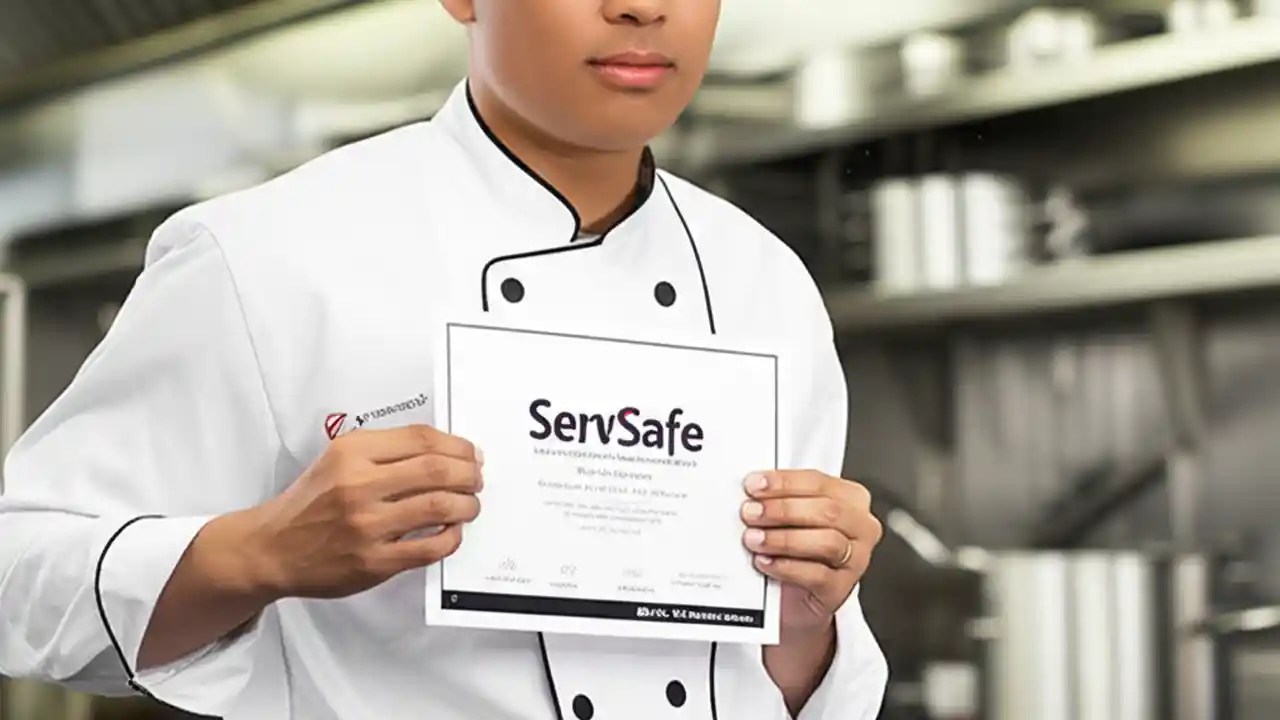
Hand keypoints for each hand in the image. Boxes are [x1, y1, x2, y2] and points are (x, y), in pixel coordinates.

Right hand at [243, 425, 483, 599]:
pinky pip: (430, 547)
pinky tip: (451, 532)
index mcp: (351, 453)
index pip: (421, 439)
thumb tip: (444, 451)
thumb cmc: (311, 502)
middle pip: (437, 470)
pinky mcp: (374, 562)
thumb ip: (385, 450)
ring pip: (440, 507)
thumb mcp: (338, 458)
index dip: (457, 445)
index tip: (470, 454)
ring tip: (470, 505)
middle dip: (469, 473)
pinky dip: (451, 537)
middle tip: (476, 479)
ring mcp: (367, 526)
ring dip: (467, 505)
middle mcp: (359, 486)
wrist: (272, 548)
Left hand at [740, 470, 881, 636]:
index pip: (819, 482)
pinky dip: (787, 567)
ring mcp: (855, 559)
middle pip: (827, 511)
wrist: (797, 598)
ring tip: (755, 539)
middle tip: (751, 512)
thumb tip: (754, 491)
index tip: (755, 485)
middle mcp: (860, 527)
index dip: (784, 483)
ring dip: (784, 539)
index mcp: (851, 499)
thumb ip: (780, 499)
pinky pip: (817, 575)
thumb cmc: (797, 549)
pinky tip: (766, 562)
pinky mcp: (841, 588)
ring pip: (827, 543)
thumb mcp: (793, 517)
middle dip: (783, 510)